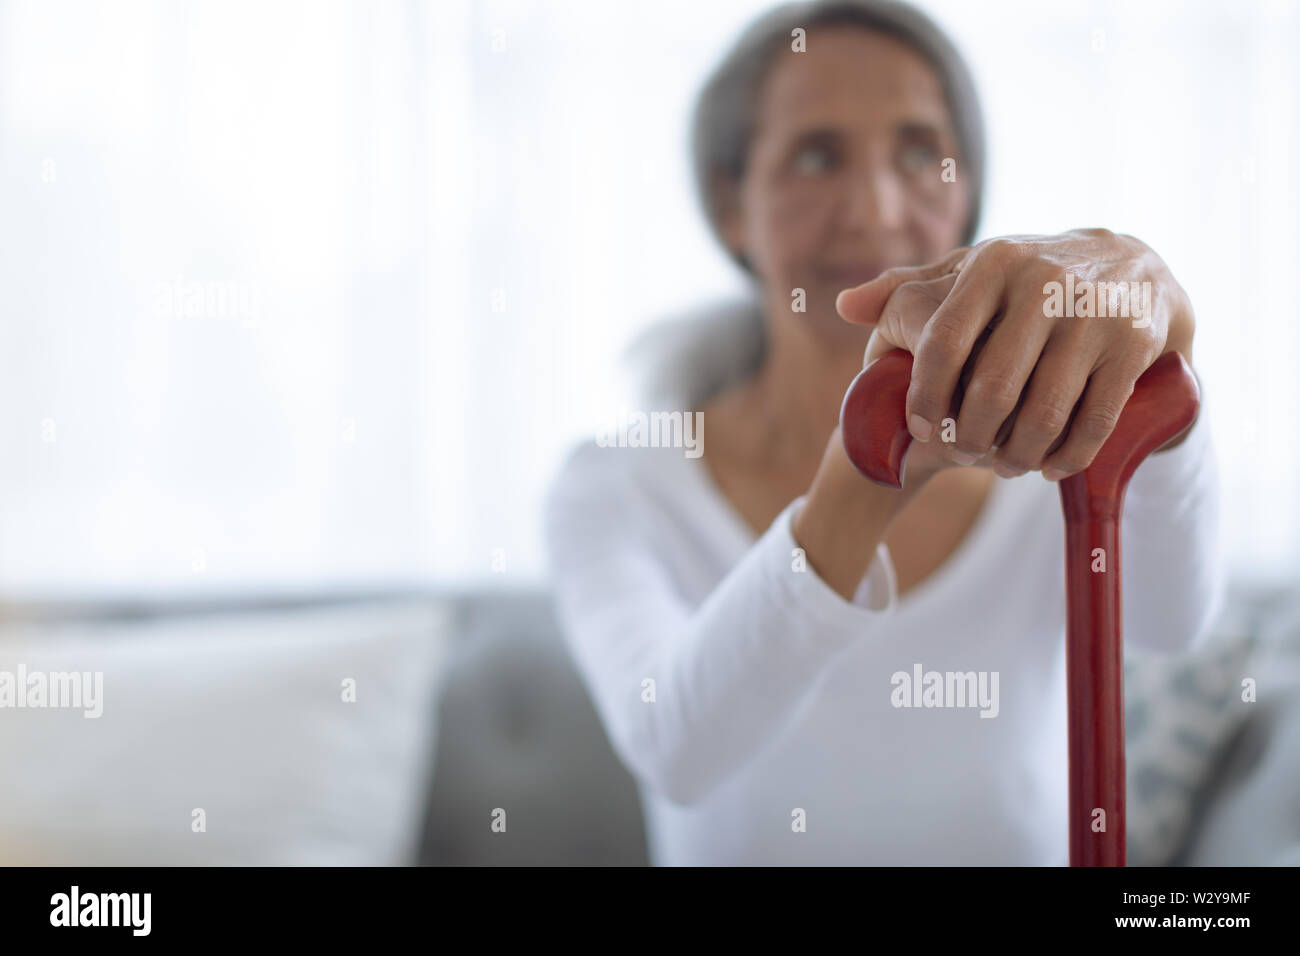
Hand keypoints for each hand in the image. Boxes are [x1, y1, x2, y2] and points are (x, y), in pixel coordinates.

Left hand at [835, 229, 1195, 480]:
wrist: (1136, 269)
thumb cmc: (1028, 281)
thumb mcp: (971, 272)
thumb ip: (906, 288)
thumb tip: (845, 307)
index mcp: (992, 264)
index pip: (942, 342)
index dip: (925, 397)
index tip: (921, 428)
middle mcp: (1044, 282)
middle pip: (991, 389)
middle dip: (971, 437)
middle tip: (966, 454)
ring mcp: (1095, 313)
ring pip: (1043, 414)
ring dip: (1017, 456)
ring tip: (1005, 465)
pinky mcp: (1134, 345)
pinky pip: (1093, 422)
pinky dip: (1067, 457)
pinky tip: (1049, 467)